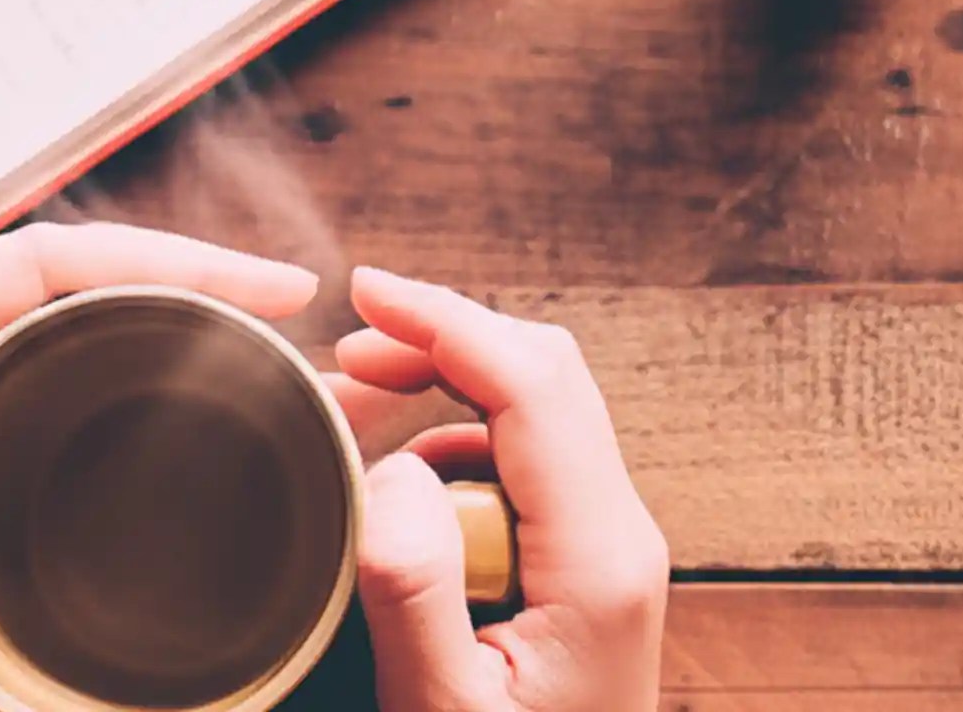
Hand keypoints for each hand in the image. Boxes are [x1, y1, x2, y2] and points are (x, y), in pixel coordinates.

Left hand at [0, 223, 323, 710]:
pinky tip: (197, 367)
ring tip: (262, 325)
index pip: (55, 259)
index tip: (272, 290)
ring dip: (179, 303)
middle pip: (84, 269)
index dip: (175, 258)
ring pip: (89, 306)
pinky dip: (151, 348)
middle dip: (193, 269)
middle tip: (285, 298)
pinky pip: (81, 353)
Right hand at [337, 268, 669, 711]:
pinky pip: (517, 460)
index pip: (530, 386)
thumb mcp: (443, 706)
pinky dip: (452, 438)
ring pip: (528, 409)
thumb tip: (385, 468)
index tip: (368, 293)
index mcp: (596, 556)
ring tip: (354, 408)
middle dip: (440, 340)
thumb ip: (411, 588)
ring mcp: (603, 537)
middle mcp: (616, 529)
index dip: (448, 321)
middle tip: (346, 352)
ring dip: (441, 389)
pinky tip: (399, 472)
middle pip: (540, 375)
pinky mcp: (580, 551)